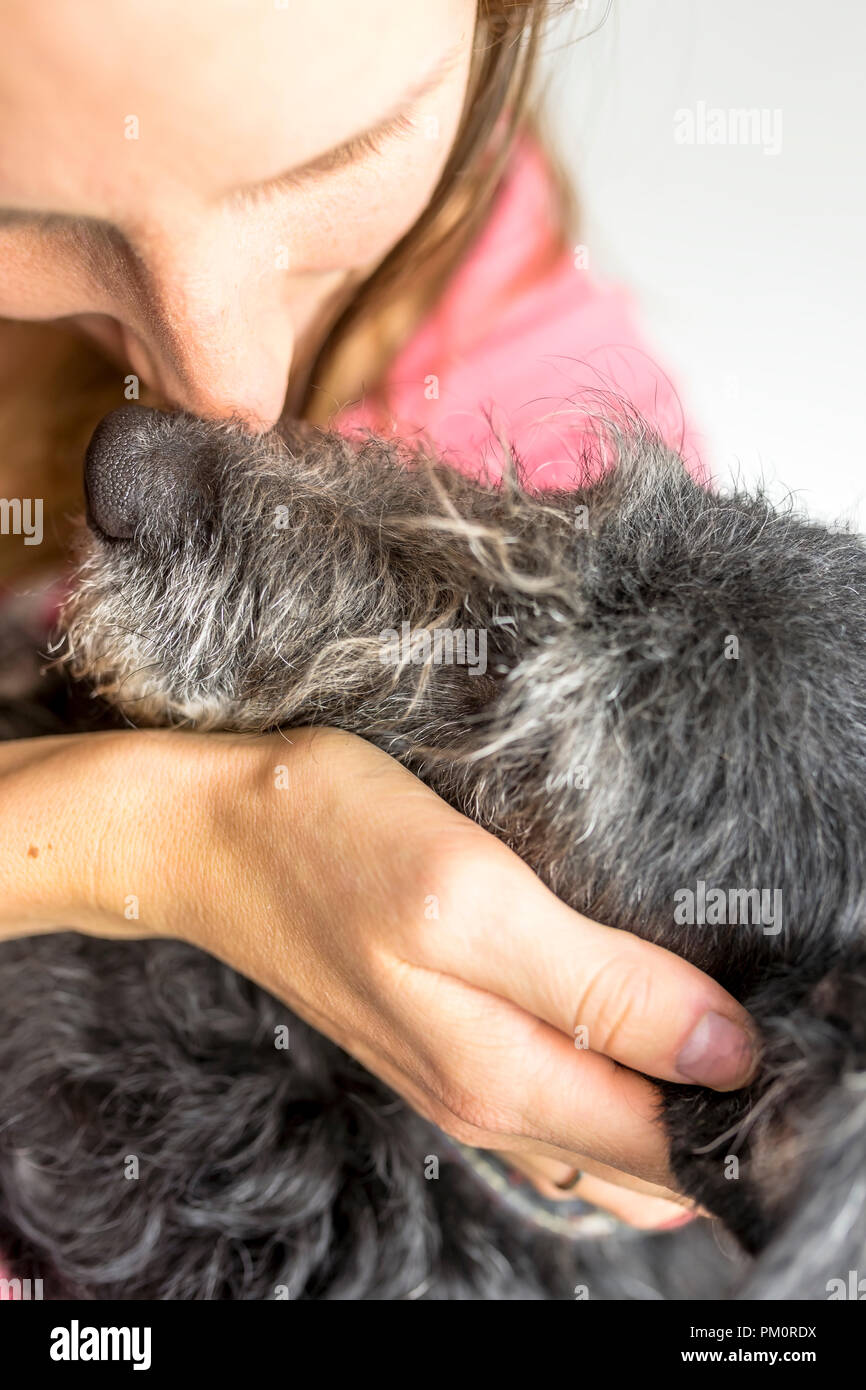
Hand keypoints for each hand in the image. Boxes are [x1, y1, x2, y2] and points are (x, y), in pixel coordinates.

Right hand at [0, 725, 755, 1227]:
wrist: (205, 838)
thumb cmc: (328, 841)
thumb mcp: (467, 898)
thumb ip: (596, 987)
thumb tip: (723, 1053)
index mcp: (504, 1073)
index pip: (673, 1144)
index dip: (754, 1105)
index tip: (805, 1043)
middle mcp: (488, 1099)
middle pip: (647, 1155)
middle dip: (729, 1113)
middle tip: (788, 1027)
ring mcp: (461, 1079)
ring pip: (606, 1136)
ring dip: (680, 1106)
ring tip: (734, 1033)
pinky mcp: (442, 1044)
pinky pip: (557, 1102)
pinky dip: (619, 1088)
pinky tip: (641, 1037)